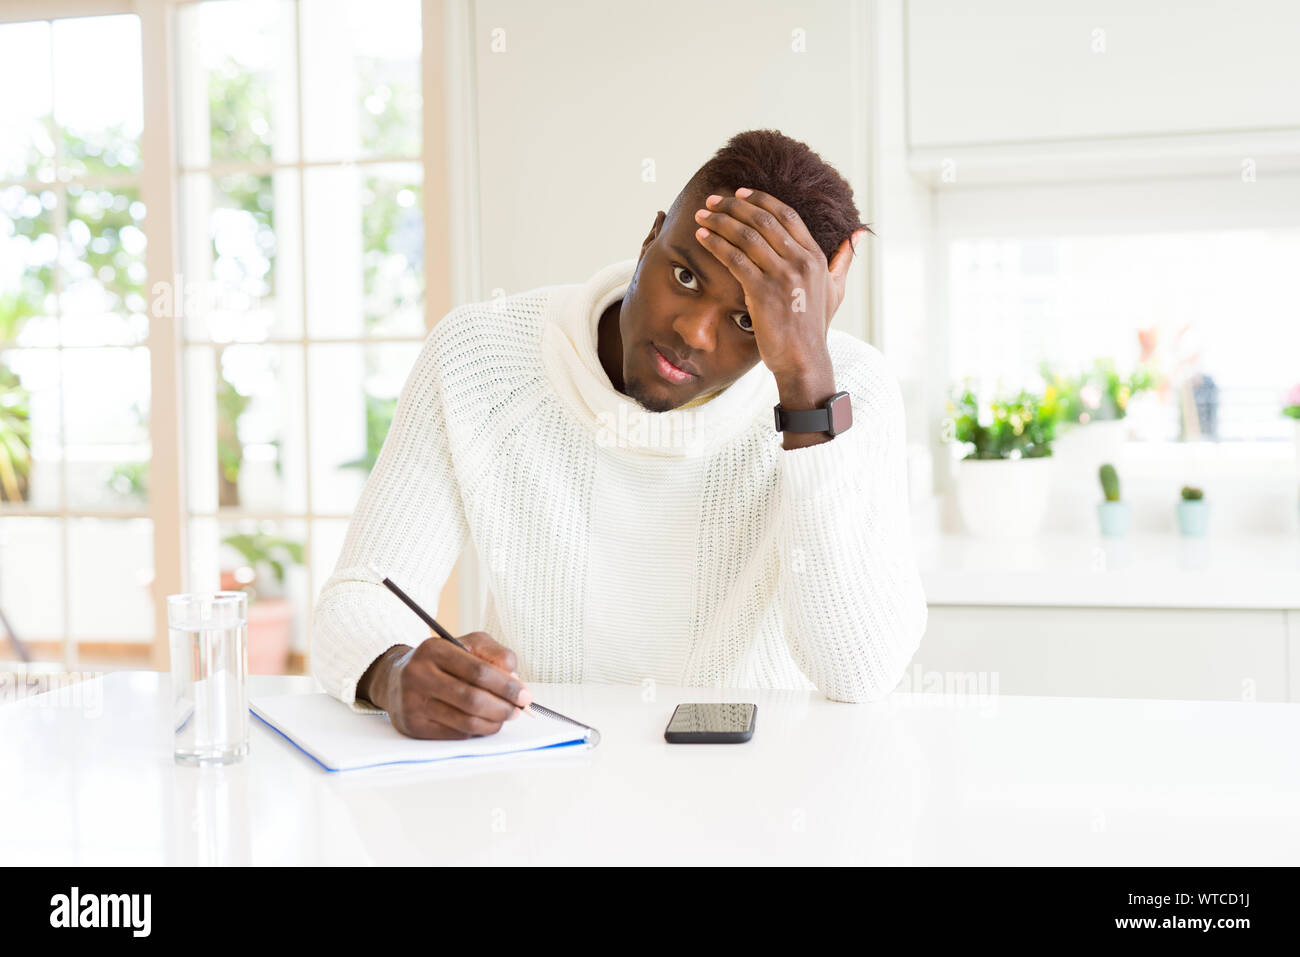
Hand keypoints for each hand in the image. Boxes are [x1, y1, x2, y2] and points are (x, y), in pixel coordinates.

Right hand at [360, 633, 533, 739]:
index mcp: (433, 650)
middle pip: (473, 699)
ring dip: (494, 722)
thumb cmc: (441, 661)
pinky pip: (455, 734)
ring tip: (504, 717)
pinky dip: (477, 730)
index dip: (506, 686)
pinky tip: (483, 722)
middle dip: (503, 707)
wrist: (397, 677)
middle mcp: (419, 675)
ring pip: (466, 721)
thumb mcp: (468, 645)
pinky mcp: (413, 726)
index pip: (478, 671)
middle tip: (518, 710)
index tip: (524, 695)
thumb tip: (514, 678)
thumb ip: (495, 654)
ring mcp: (413, 703)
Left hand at [693, 187, 862, 380]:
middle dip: (734, 206)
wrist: (803, 360)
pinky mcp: (762, 293)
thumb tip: (858, 234)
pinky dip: (716, 245)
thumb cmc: (814, 326)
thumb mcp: (836, 289)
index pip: (787, 216)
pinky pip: (735, 260)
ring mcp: (782, 277)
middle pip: (763, 221)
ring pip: (746, 236)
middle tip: (712, 200)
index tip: (739, 193)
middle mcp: (801, 262)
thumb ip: (843, 259)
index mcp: (816, 257)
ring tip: (702, 215)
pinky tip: (701, 237)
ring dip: (720, 222)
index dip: (761, 200)